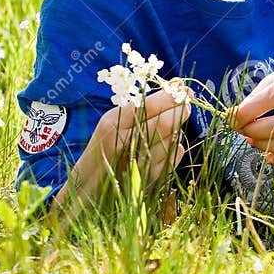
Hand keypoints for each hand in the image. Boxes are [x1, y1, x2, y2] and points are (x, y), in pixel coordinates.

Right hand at [52, 88, 191, 217]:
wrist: (88, 191)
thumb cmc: (104, 149)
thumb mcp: (115, 122)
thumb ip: (144, 105)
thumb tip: (178, 83)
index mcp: (113, 124)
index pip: (149, 105)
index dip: (171, 96)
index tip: (183, 88)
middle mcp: (124, 144)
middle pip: (166, 122)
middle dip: (181, 110)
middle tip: (185, 105)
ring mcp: (138, 164)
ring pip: (173, 138)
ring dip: (177, 129)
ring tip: (170, 125)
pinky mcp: (150, 179)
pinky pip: (174, 155)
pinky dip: (175, 147)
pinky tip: (164, 146)